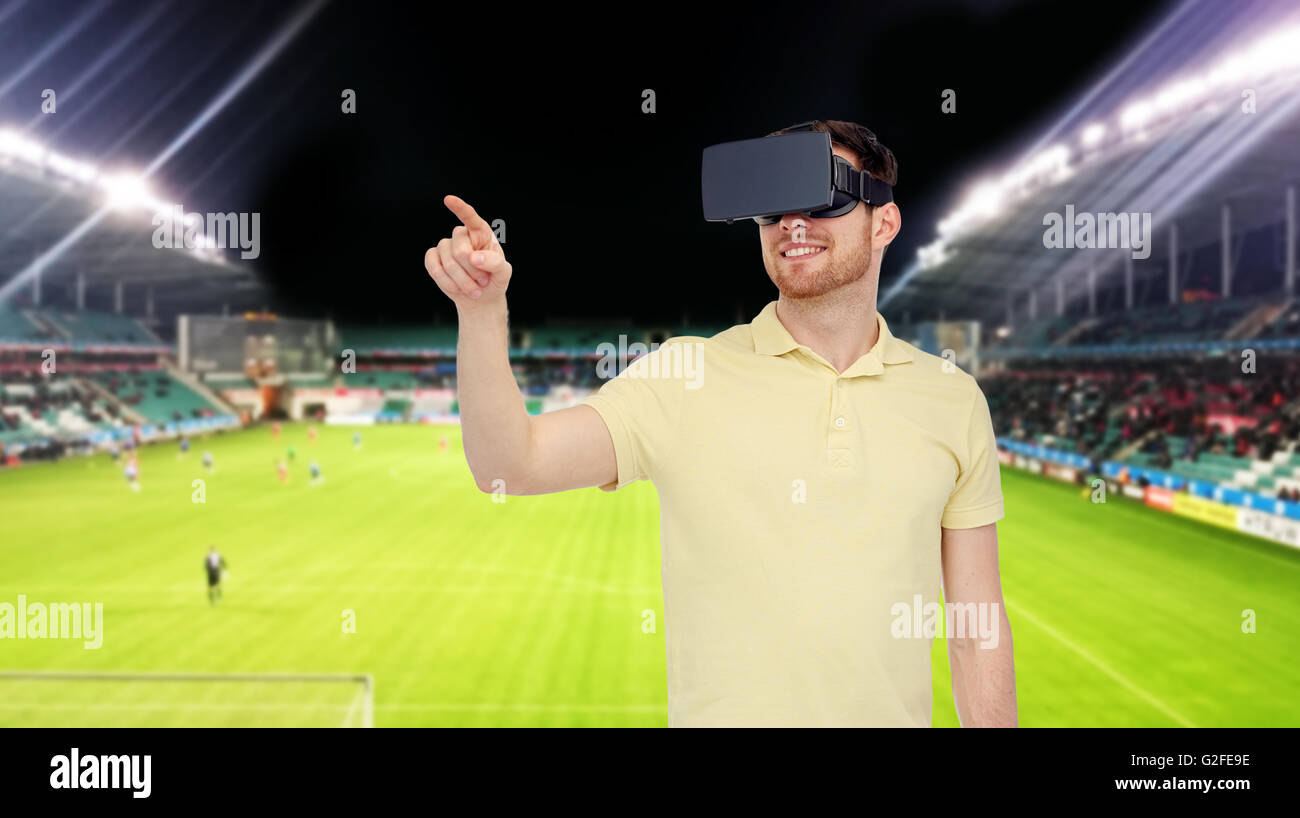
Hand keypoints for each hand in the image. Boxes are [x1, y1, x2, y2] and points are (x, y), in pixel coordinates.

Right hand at [424, 195, 511, 312]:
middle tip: (482, 281)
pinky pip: (434, 269)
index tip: (448, 199)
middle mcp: (461, 235)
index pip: (470, 217)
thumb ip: (494, 263)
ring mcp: (445, 245)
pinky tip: (457, 288)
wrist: (481, 296)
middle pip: (460, 251)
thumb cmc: (494, 279)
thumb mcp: (503, 273)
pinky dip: (448, 283)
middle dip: (472, 272)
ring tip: (474, 289)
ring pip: (448, 263)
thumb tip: (474, 257)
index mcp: (481, 232)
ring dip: (463, 282)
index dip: (459, 208)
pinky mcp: (433, 258)